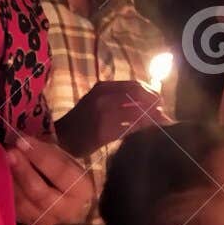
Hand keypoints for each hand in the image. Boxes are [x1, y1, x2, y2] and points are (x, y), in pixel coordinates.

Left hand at [7, 134, 92, 224]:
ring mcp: (46, 221)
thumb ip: (46, 152)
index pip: (62, 172)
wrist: (67, 199)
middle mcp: (66, 210)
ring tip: (1, 162)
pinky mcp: (30, 223)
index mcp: (81, 190)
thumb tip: (21, 140)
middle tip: (9, 153)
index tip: (22, 141)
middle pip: (40, 193)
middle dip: (23, 171)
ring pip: (23, 203)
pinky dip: (5, 192)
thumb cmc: (65, 173)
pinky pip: (14, 209)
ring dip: (10, 181)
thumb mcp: (64, 159)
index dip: (41, 156)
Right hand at [55, 79, 170, 157]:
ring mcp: (103, 112)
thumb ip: (120, 101)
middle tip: (163, 113)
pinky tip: (149, 133)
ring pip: (136, 111)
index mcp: (103, 88)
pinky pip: (129, 127)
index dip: (151, 92)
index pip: (134, 85)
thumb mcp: (98, 104)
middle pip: (138, 94)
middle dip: (154, 103)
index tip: (160, 102)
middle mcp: (103, 96)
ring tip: (161, 123)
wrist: (60, 139)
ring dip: (152, 117)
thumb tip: (148, 104)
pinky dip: (142, 129)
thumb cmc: (81, 124)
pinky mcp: (103, 130)